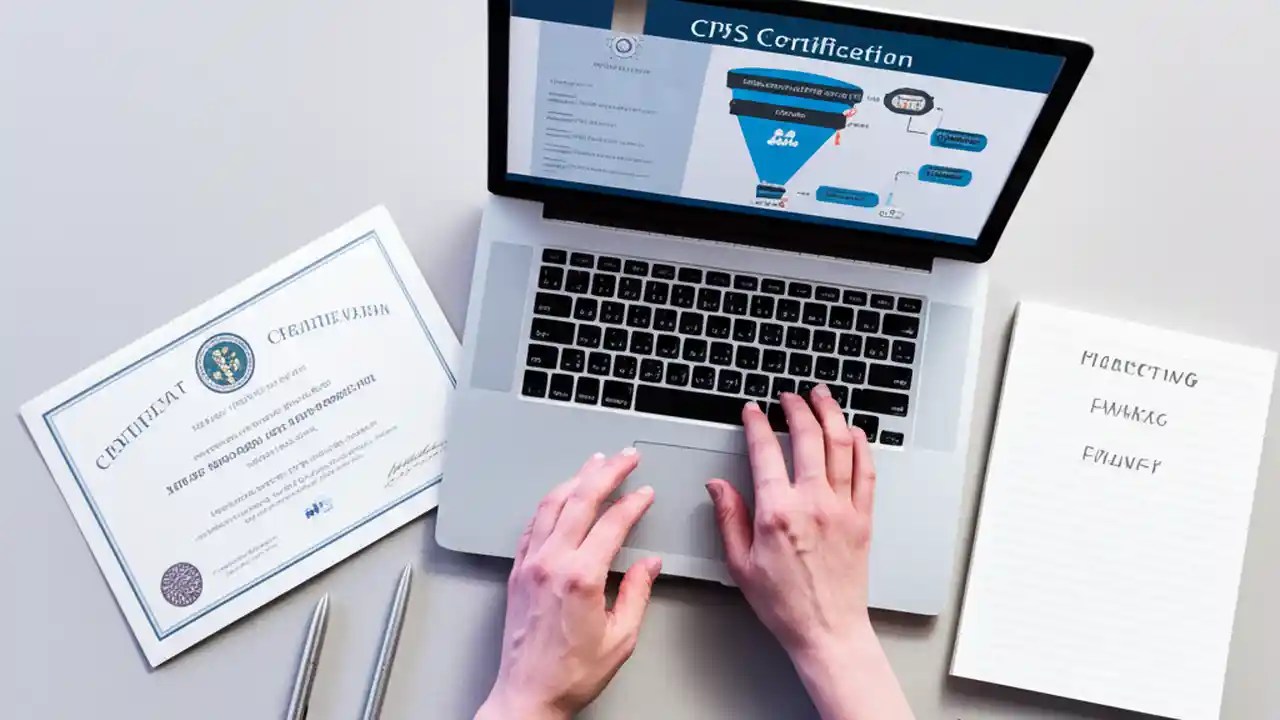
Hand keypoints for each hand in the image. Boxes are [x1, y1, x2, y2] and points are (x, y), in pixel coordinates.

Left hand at [476, 450, 660, 719]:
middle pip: (580, 500)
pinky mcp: (517, 572)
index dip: (634, 503)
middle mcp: (551, 563)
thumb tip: (649, 565)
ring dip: (575, 479)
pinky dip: (549, 504)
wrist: (527, 695)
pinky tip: (560, 498)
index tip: (646, 493)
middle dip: (606, 472)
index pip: (612, 523)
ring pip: (552, 505)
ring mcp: (530, 564)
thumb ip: (637, 593)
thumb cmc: (570, 674)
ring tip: (593, 464)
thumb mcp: (620, 638)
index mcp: (581, 577)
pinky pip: (532, 525)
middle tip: (624, 457)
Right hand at [706, 387, 912, 719]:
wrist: (827, 630)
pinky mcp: (863, 518)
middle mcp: (812, 504)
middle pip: (808, 437)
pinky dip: (861, 445)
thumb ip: (728, 518)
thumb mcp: (741, 563)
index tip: (752, 411)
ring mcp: (842, 508)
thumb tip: (718, 486)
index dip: (757, 424)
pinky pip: (866, 471)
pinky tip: (854, 433)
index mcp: (777, 513)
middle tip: (788, 397)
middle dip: (797, 408)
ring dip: (831, 414)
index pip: (765, 452)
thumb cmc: (784, 604)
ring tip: (822, 397)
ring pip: (841, 445)